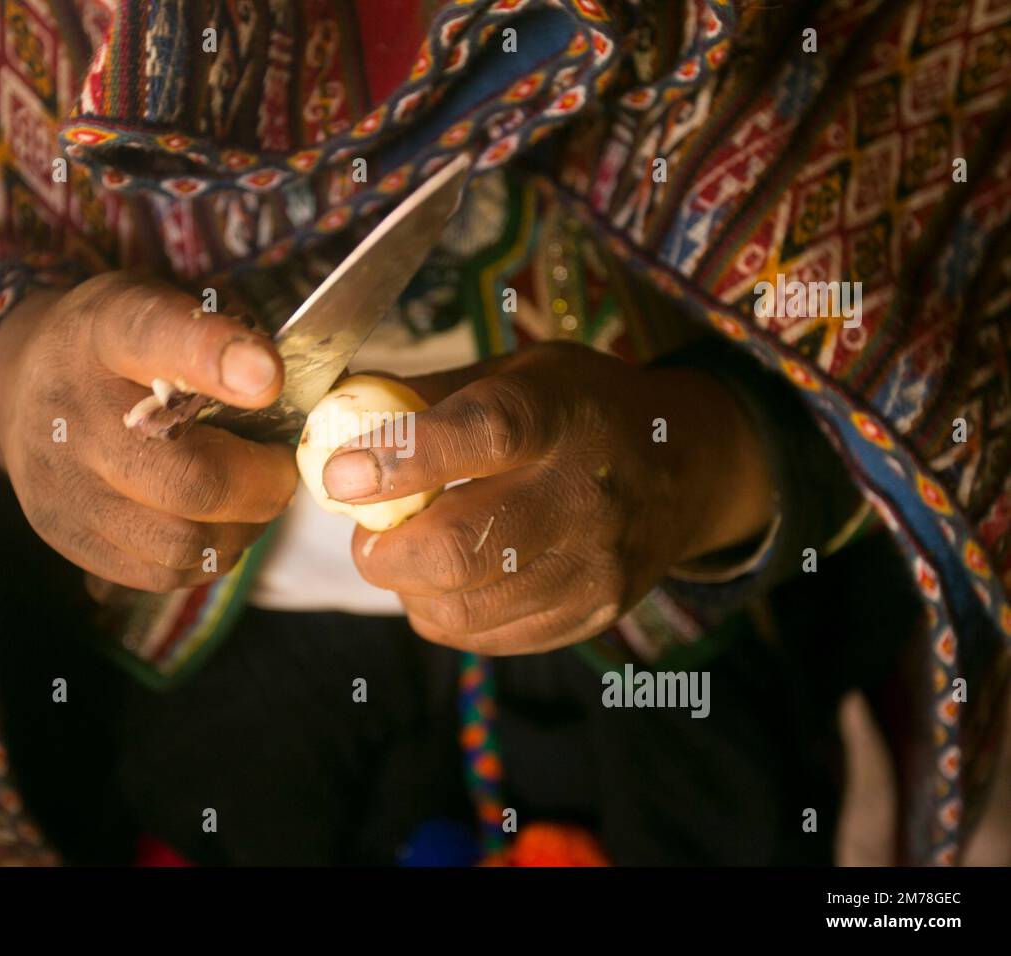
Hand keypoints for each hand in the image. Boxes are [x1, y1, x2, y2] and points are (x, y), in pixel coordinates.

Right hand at [0, 272, 296, 591]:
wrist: (23, 385)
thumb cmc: (113, 349)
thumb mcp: (160, 305)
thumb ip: (217, 334)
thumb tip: (271, 385)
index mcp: (105, 330)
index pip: (152, 335)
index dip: (215, 358)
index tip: (269, 377)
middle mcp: (71, 409)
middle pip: (187, 479)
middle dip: (261, 485)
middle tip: (278, 467)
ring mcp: (62, 482)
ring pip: (181, 542)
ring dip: (239, 528)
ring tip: (249, 498)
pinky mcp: (63, 533)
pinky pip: (158, 572)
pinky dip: (206, 557)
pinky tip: (214, 524)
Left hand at [322, 342, 774, 652]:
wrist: (684, 467)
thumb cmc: (580, 408)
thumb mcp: (518, 372)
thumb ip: (430, 395)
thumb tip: (339, 418)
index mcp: (558, 414)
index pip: (481, 436)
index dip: (401, 459)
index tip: (340, 476)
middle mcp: (583, 493)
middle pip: (462, 548)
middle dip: (384, 552)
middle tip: (365, 536)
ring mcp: (592, 565)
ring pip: (464, 608)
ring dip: (407, 589)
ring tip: (404, 557)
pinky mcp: (592, 613)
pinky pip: (487, 637)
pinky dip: (444, 616)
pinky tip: (447, 583)